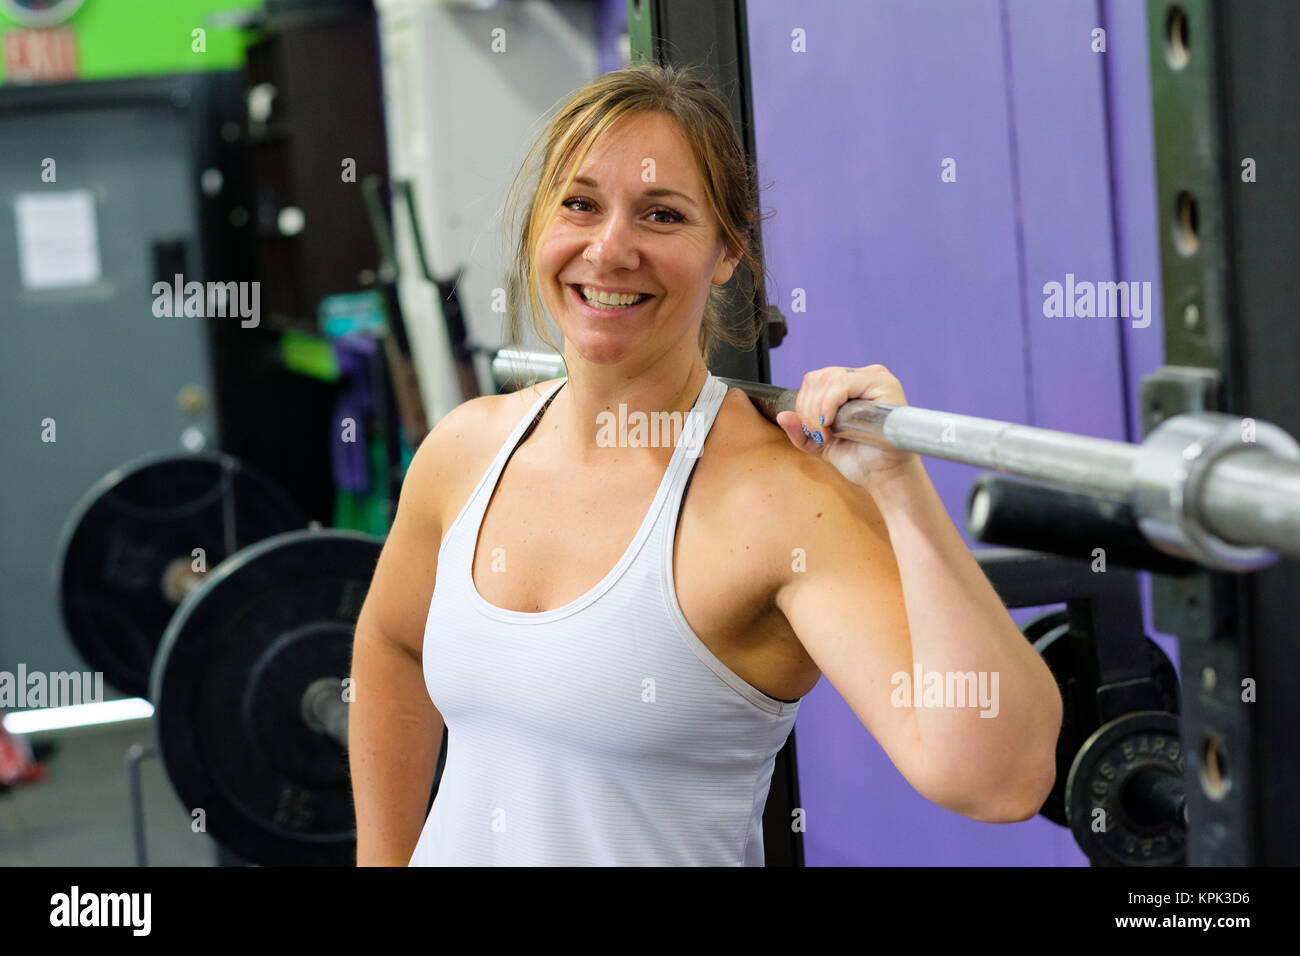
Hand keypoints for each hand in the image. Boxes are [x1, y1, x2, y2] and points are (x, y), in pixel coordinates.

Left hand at [775, 365, 919, 485]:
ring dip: (817, 410)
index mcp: (850, 385)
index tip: (814, 432)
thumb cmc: (860, 460)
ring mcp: (875, 378)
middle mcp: (864, 376)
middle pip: (817, 378)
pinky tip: (831, 424)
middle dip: (808, 409)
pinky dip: (828, 405)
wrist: (884, 477)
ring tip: (827, 433)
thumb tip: (782, 415)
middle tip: (819, 434)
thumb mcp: (821, 444)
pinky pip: (842, 384)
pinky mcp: (883, 384)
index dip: (805, 405)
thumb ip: (800, 431)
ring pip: (827, 380)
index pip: (815, 380)